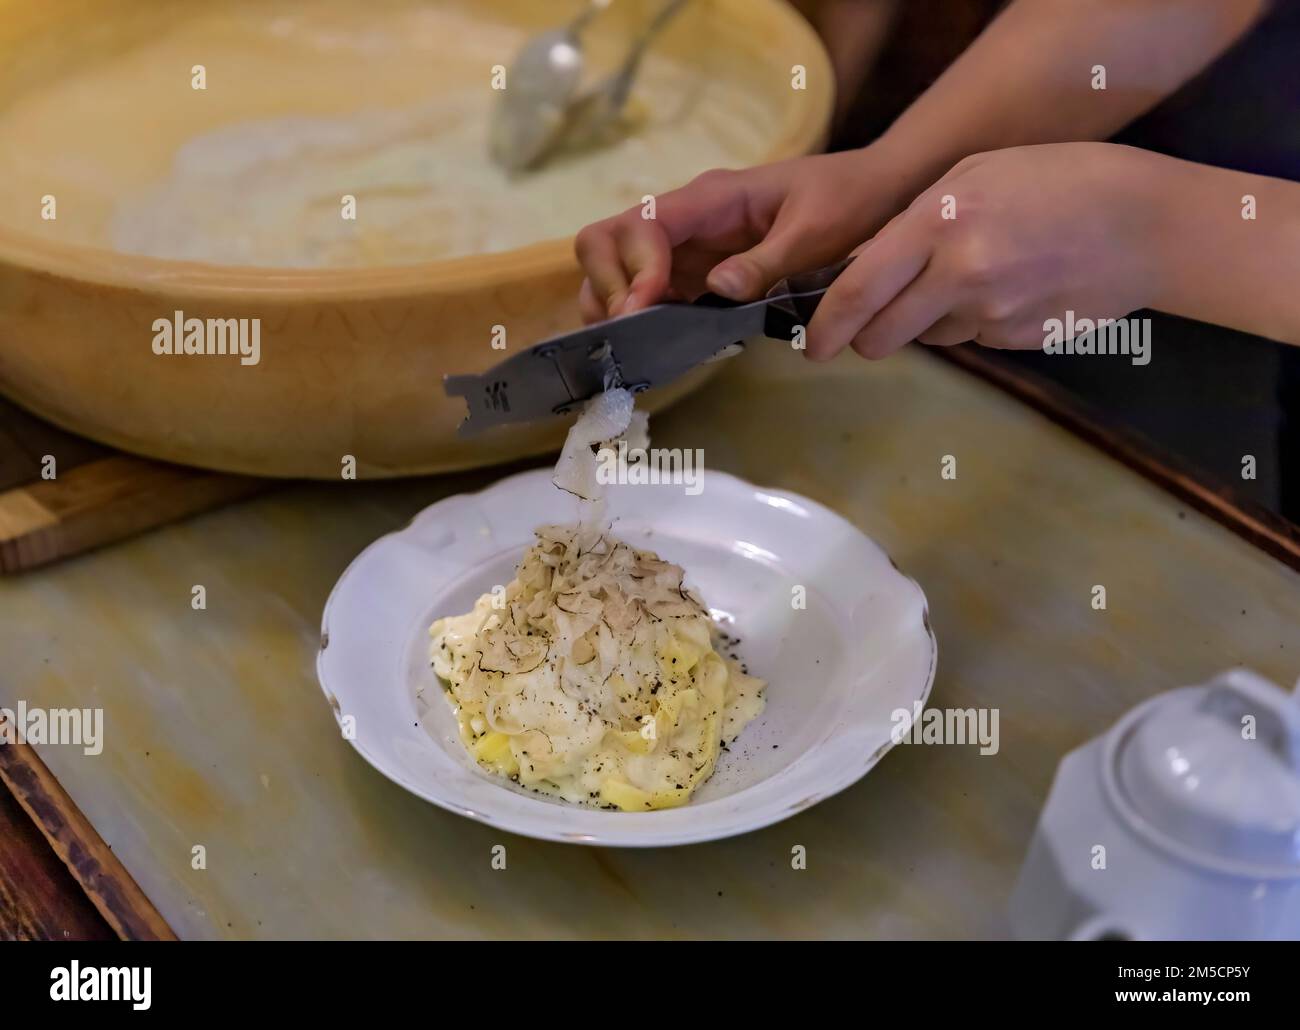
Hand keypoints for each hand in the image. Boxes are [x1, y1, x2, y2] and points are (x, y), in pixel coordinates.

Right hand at [573, 147, 912, 322]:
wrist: (874, 192)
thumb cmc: (849, 200)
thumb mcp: (817, 230)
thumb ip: (769, 261)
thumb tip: (718, 289)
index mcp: (712, 198)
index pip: (641, 224)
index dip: (634, 268)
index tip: (647, 309)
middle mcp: (688, 220)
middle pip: (607, 241)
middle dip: (607, 286)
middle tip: (634, 331)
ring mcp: (689, 248)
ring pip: (619, 270)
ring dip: (616, 305)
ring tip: (638, 345)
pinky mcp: (699, 274)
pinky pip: (652, 293)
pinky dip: (641, 319)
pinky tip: (660, 346)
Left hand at [806, 142, 1171, 358]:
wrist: (1143, 223)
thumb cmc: (1055, 181)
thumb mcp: (974, 175)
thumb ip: (913, 221)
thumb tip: (862, 269)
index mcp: (940, 223)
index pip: (859, 291)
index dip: (826, 325)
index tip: (812, 342)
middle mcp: (961, 275)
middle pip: (881, 336)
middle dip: (864, 338)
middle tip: (866, 329)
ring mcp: (991, 315)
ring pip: (928, 338)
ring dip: (926, 322)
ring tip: (969, 279)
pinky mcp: (1016, 341)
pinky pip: (971, 340)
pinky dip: (972, 323)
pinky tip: (1007, 288)